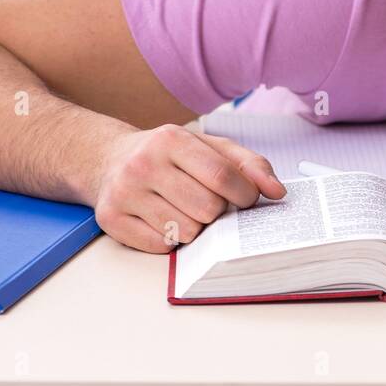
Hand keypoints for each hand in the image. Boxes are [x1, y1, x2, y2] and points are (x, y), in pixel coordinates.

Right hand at [90, 124, 284, 252]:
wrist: (108, 159)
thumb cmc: (170, 155)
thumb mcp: (210, 147)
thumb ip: (249, 164)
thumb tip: (277, 191)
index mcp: (171, 139)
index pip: (223, 177)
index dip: (245, 194)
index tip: (246, 198)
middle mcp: (143, 164)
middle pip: (207, 209)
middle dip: (218, 212)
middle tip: (208, 202)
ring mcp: (124, 193)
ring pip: (186, 232)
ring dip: (195, 227)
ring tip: (183, 208)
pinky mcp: (111, 220)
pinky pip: (161, 246)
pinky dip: (172, 239)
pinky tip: (163, 219)